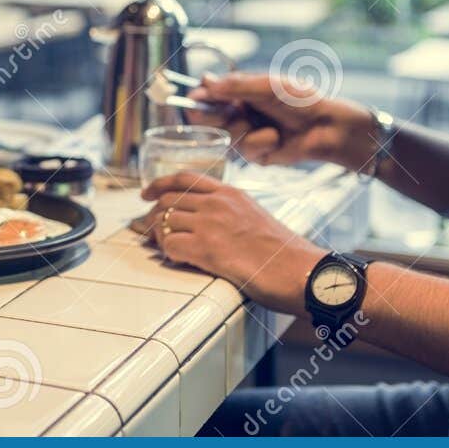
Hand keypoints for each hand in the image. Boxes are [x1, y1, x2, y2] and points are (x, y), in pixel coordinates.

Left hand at [139, 172, 322, 313]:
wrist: (301, 270)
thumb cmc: (284, 252)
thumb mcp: (257, 216)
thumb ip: (231, 212)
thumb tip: (210, 221)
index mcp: (230, 193)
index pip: (185, 178)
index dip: (159, 184)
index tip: (147, 193)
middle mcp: (217, 204)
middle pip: (168, 200)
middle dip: (155, 215)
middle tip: (151, 230)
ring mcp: (211, 225)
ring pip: (165, 221)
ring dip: (159, 235)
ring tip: (166, 247)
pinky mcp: (207, 249)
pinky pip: (170, 245)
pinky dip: (168, 253)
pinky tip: (178, 259)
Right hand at [190, 71, 377, 171]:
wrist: (327, 127)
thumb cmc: (300, 100)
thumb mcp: (267, 86)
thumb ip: (235, 85)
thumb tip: (205, 82)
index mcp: (240, 92)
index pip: (209, 94)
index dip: (199, 97)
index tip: (194, 98)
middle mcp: (239, 112)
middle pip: (208, 118)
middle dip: (214, 118)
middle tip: (227, 113)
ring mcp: (246, 133)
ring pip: (225, 136)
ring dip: (245, 131)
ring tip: (269, 128)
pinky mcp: (256, 154)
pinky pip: (245, 151)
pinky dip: (261, 144)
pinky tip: (277, 139)